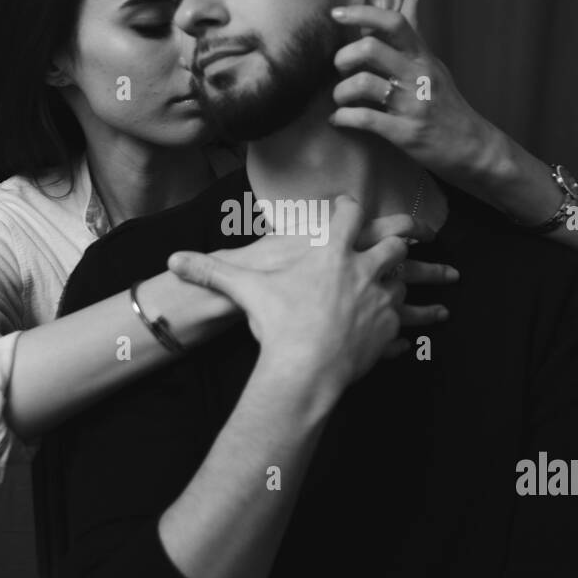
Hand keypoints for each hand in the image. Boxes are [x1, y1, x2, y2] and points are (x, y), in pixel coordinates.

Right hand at [168, 195, 407, 391]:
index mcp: (333, 252)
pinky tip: (396, 335)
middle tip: (393, 244)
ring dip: (397, 285)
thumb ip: (212, 271)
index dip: (348, 207)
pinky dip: (397, 327)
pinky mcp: (387, 331)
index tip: (347, 207)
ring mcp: (381, 301)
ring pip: (403, 284)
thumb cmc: (279, 323)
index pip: (350, 214)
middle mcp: (364, 271)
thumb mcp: (244, 290)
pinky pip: (401, 325)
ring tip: (391, 289)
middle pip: (394, 246)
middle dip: (395, 244)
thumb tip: (174, 260)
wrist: (305, 369)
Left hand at [329, 0, 498, 184]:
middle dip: (343, 57)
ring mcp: (412, 105)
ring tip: (340, 99)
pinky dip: (344, 117)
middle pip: (370, 49)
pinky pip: (365, 119)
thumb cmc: (446, 104)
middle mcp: (418, 76)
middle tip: (340, 69)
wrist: (471, 147)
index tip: (337, 14)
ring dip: (340, 92)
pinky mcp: (405, 133)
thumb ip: (415, 34)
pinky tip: (340, 119)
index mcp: (422, 57)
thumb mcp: (433, 65)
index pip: (394, 22)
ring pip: (362, 84)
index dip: (362, 14)